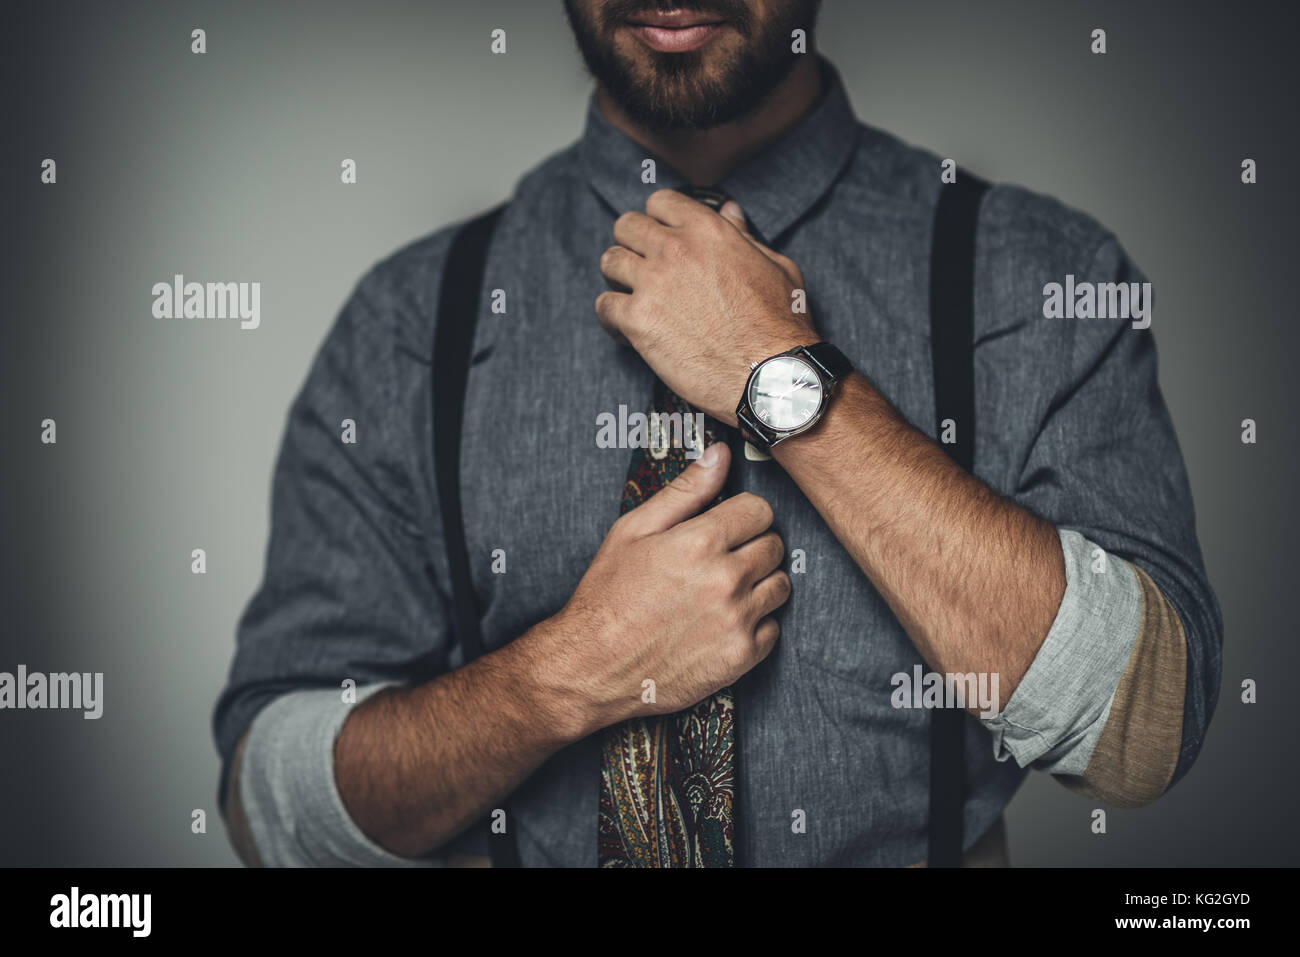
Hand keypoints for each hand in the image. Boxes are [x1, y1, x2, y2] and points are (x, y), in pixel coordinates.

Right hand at [547, 442, 787, 731]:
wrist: (593, 666)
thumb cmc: (608, 596)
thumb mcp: (633, 530)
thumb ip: (684, 490)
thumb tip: (720, 454)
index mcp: (701, 541)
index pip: (760, 510)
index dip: (743, 515)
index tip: (728, 527)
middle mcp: (726, 579)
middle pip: (774, 546)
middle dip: (753, 546)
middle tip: (722, 559)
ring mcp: (737, 620)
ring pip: (780, 586)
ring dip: (759, 584)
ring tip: (724, 591)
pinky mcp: (742, 656)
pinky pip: (774, 628)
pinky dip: (756, 624)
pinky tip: (724, 622)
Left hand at [595, 189, 817, 424]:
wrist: (768, 374)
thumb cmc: (780, 324)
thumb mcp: (775, 266)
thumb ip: (745, 235)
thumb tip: (730, 210)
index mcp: (708, 230)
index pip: (660, 202)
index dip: (658, 219)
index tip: (661, 239)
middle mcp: (675, 249)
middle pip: (627, 227)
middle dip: (632, 244)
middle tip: (643, 268)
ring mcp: (653, 284)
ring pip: (609, 262)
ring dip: (618, 278)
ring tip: (632, 297)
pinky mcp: (638, 321)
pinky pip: (603, 306)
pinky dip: (611, 318)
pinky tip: (627, 331)